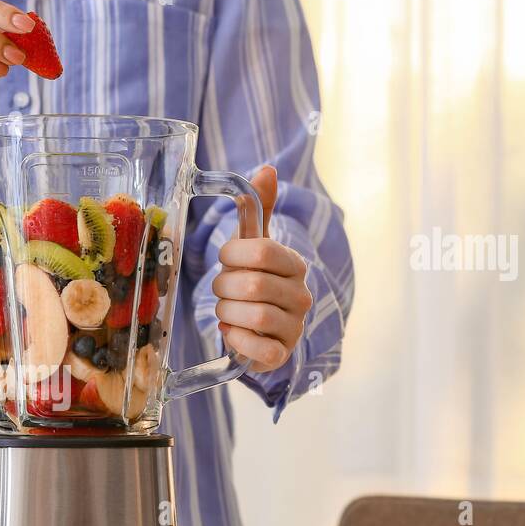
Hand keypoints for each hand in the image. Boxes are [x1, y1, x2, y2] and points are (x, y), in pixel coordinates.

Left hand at [212, 165, 312, 371]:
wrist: (262, 331)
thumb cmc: (254, 281)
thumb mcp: (254, 247)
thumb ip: (257, 211)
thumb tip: (267, 169)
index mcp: (294, 264)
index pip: (262, 249)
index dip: (232, 254)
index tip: (225, 260)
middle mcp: (301, 295)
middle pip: (252, 285)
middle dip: (224, 288)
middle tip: (223, 290)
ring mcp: (294, 327)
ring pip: (252, 316)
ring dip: (227, 313)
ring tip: (228, 312)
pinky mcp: (281, 355)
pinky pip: (257, 348)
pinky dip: (237, 340)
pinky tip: (232, 333)